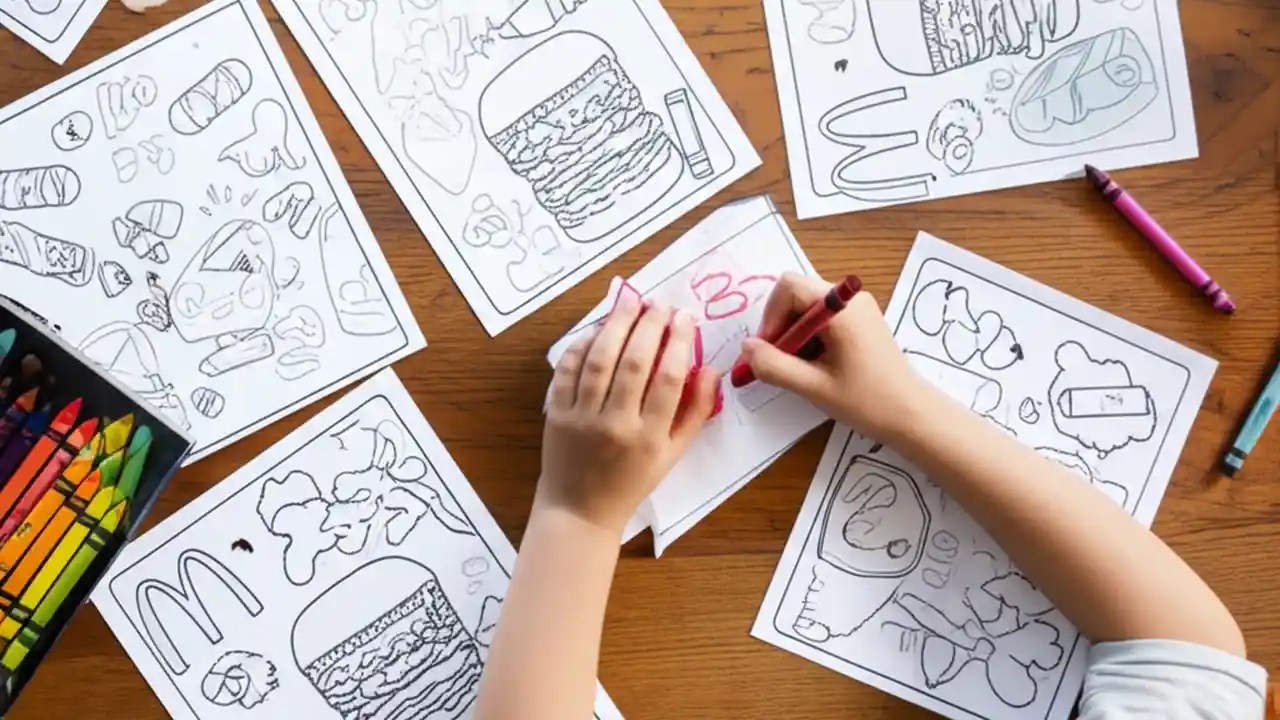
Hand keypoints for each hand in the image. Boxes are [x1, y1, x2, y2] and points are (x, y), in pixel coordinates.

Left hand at [540, 289, 720, 534]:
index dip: (678, 342)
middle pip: (634, 363)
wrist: (580, 510)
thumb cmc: (632, 481)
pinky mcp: (557, 414)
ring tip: (630, 301)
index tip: (685, 317)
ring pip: (599, 361)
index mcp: (650, 437)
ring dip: (616, 325)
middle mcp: (616, 425)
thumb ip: (696, 412)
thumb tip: (709, 369)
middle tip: (658, 302)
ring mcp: (582, 419)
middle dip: (648, 325)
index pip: (668, 378)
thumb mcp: (673, 454)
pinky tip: (598, 328)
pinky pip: (568, 371)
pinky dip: (582, 345)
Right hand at [737, 273, 931, 439]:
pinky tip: (814, 366)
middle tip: (777, 363)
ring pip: (807, 308)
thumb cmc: (867, 402)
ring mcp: (858, 307)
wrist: (912, 415)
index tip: (767, 350)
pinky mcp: (861, 320)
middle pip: (797, 294)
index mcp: (841, 308)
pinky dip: (809, 338)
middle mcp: (850, 298)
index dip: (770, 316)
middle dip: (780, 326)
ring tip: (797, 370)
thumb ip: (774, 365)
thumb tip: (746, 348)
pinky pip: (823, 318)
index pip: (788, 287)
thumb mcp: (813, 387)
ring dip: (794, 335)